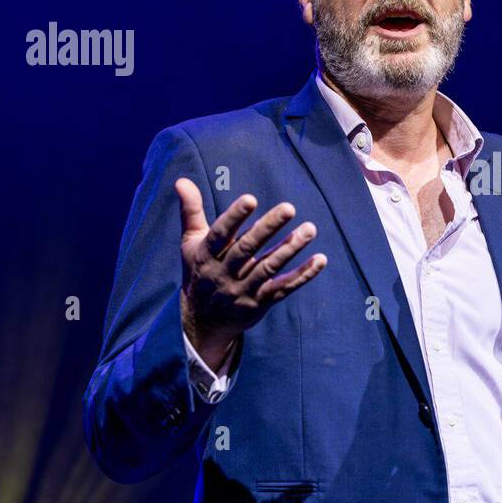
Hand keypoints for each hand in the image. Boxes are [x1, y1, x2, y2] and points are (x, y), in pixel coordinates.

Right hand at [175, 178, 327, 367]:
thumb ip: (191, 211)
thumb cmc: (199, 271)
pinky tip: (320, 260)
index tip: (250, 199)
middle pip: (248, 249)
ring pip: (269, 268)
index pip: (220, 234)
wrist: (201, 321)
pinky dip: (303, 275)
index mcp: (207, 254)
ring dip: (290, 249)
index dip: (234, 217)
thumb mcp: (191, 243)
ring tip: (309, 229)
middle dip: (268, 228)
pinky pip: (284, 288)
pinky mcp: (260, 303)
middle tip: (289, 208)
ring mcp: (243, 290)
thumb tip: (181, 180)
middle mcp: (224, 273)